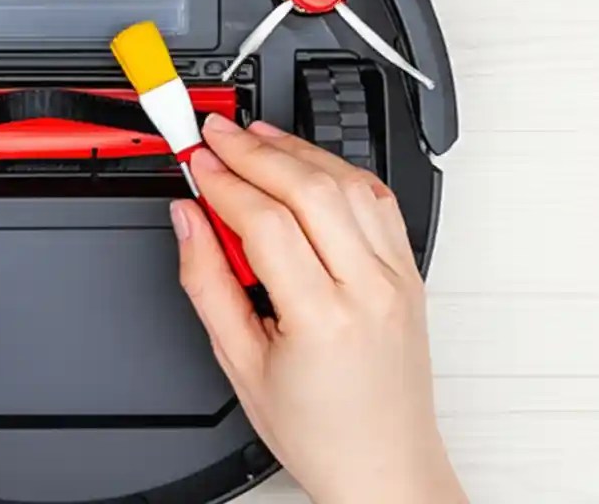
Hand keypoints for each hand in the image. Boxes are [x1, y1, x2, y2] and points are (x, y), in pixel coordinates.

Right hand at [170, 115, 466, 503]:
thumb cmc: (319, 430)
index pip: (266, 220)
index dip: (222, 181)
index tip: (194, 162)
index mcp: (323, 318)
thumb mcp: (239, 363)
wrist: (384, 466)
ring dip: (297, 150)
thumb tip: (188, 220)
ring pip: (350, 183)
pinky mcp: (410, 273)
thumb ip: (207, 282)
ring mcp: (398, 277)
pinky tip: (307, 163)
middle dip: (254, 149)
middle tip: (215, 132)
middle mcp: (370, 289)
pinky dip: (338, 171)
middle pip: (310, 188)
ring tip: (255, 137)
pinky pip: (379, 201)